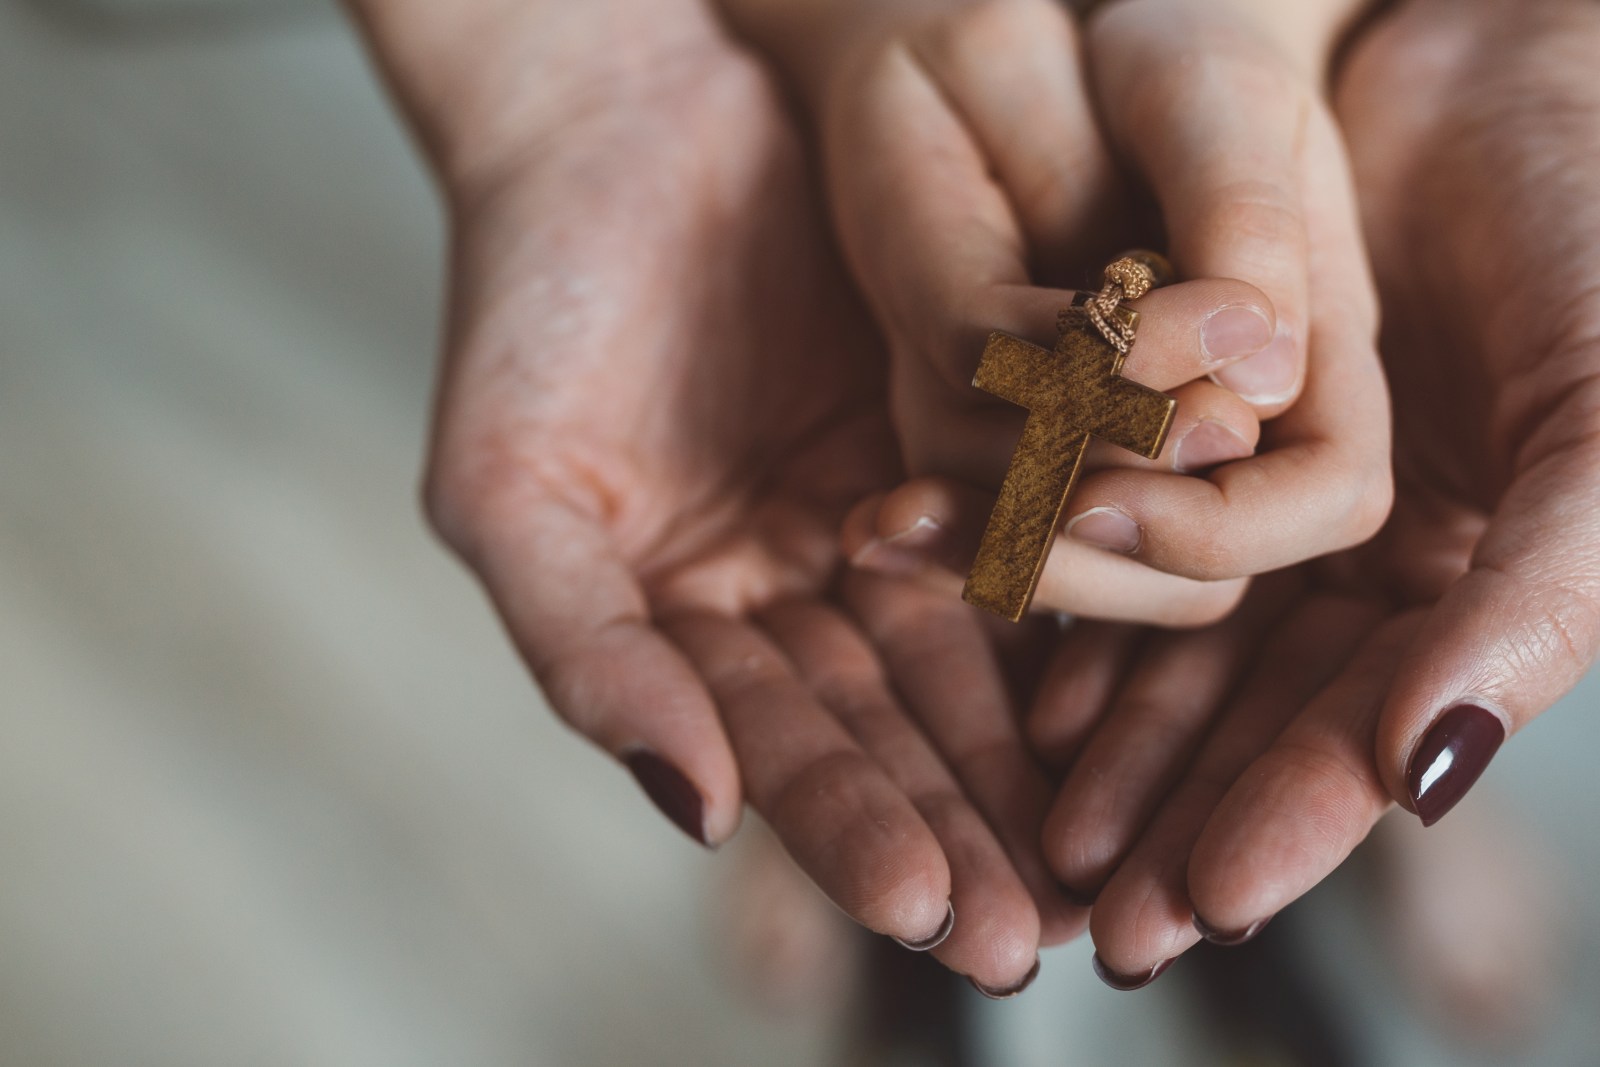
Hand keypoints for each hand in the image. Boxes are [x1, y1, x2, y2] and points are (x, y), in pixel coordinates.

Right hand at [348, 0, 1072, 991]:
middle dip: (961, 826)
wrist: (622, 107)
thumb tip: (694, 810)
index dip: (846, 829)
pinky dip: (1074, 585)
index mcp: (687, 623)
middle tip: (1042, 934)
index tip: (927, 906)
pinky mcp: (955, 425)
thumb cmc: (532, 296)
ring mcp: (880, 510)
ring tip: (1106, 842)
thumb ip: (585, 653)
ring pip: (972, 644)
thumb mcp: (509, 489)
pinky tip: (1135, 661)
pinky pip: (1026, 516)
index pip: (774, 748)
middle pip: (889, 724)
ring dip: (1034, 746)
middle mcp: (792, 586)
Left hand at [806, 0, 1391, 622]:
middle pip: (1199, 581)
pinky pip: (1007, 524)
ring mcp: (1136, 443)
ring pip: (1095, 568)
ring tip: (903, 522)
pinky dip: (946, 535)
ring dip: (1002, 561)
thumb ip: (1243, 221)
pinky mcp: (1042, 439)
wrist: (1104, 62)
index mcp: (1315, 346)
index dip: (1229, 522)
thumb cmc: (1179, 61)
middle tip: (1003, 529)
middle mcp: (1231, 419)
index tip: (1113, 493)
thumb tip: (1257, 373)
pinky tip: (871, 526)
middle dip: (1099, 572)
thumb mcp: (1213, 99)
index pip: (1329, 492)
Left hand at [1028, 0, 1599, 985]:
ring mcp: (1279, 503)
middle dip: (1175, 816)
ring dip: (1108, 728)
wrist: (1492, 71)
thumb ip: (1532, 609)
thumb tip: (1429, 773)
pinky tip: (1023, 659)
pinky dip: (1074, 590)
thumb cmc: (1588, 237)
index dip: (1284, 826)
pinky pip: (1124, 526)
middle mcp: (1369, 573)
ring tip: (1035, 808)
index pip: (1366, 741)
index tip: (1194, 905)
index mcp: (1471, 597)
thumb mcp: (1594, 436)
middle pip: (1258, 725)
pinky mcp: (1201, 429)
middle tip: (1093, 917)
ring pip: (1180, 642)